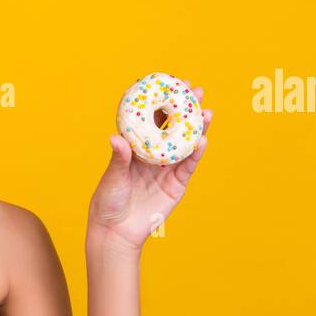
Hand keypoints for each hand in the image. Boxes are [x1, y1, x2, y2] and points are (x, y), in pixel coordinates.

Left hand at [88, 83, 211, 252]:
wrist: (116, 231)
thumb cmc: (108, 201)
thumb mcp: (112, 177)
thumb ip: (119, 159)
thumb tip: (116, 138)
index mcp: (136, 148)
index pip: (152, 120)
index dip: (162, 102)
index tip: (172, 84)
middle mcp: (154, 155)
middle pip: (174, 127)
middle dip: (186, 108)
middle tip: (197, 90)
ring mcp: (166, 169)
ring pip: (185, 144)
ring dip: (197, 127)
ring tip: (207, 111)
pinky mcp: (176, 185)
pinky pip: (188, 166)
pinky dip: (196, 152)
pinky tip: (203, 139)